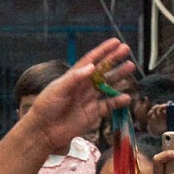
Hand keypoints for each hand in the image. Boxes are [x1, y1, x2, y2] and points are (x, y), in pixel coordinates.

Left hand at [21, 39, 133, 156]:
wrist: (43, 131)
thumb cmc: (46, 107)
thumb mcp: (57, 89)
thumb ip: (74, 78)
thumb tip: (91, 67)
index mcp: (74, 77)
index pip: (91, 60)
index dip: (103, 51)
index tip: (115, 42)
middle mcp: (83, 86)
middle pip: (102, 70)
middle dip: (114, 60)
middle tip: (127, 50)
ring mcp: (89, 100)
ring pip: (108, 85)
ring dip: (119, 76)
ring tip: (130, 67)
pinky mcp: (93, 114)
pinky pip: (108, 106)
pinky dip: (117, 102)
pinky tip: (126, 97)